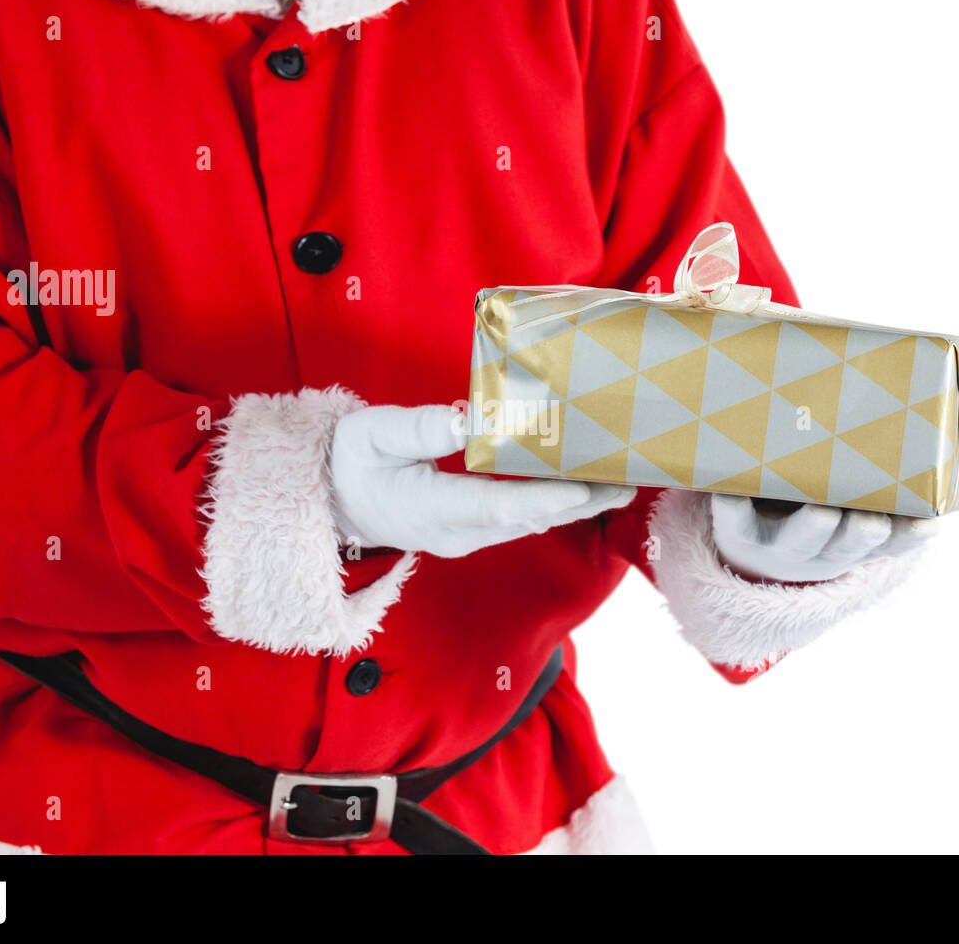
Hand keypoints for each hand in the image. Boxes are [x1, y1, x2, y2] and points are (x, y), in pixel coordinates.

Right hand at [331, 405, 634, 557]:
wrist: (331, 498)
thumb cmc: (350, 459)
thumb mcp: (373, 433)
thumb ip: (418, 429)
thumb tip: (467, 421)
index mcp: (428, 508)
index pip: (495, 505)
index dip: (543, 498)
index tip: (584, 487)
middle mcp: (455, 533)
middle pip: (526, 519)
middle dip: (580, 503)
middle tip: (627, 481)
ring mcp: (465, 537)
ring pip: (529, 523)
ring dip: (575, 505)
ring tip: (621, 482)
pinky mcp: (472, 531)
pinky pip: (520, 520)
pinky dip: (555, 504)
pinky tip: (585, 487)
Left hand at [710, 495, 936, 583]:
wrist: (757, 546)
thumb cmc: (829, 506)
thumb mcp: (878, 500)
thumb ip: (932, 477)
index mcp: (865, 536)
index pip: (900, 539)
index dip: (912, 535)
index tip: (928, 524)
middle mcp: (828, 546)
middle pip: (851, 544)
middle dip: (862, 534)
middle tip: (870, 519)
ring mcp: (784, 541)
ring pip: (802, 539)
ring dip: (812, 528)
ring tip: (821, 512)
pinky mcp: (740, 530)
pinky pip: (735, 520)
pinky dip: (731, 507)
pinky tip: (728, 491)